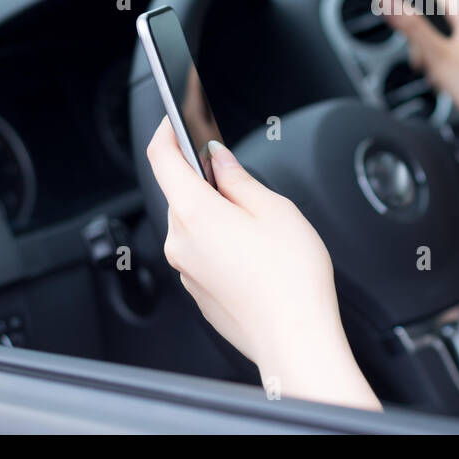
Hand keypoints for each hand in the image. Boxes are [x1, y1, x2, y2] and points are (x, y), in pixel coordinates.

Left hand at [145, 117, 380, 410]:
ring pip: (194, 225)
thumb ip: (239, 178)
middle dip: (208, 182)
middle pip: (182, 194)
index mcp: (195, 213)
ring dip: (217, 215)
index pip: (163, 159)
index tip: (175, 119)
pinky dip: (221, 243)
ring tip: (262, 228)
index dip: (168, 132)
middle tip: (246, 183)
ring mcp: (186, 270)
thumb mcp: (274, 209)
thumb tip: (219, 159)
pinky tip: (256, 254)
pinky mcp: (198, 291)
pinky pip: (203, 252)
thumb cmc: (290, 279)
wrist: (295, 338)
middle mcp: (180, 242)